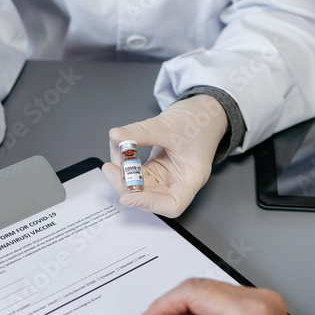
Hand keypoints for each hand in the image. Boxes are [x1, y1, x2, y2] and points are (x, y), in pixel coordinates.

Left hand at [102, 95, 228, 217]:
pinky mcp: (157, 166)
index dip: (148, 203)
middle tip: (111, 168)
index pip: (172, 204)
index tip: (127, 196)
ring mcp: (166, 174)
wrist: (204, 110)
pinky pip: (137, 170)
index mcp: (191, 178)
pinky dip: (125, 159)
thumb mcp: (168, 125)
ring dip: (123, 171)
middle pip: (150, 196)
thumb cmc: (199, 121)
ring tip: (116, 149)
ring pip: (140, 184)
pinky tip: (120, 146)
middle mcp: (178, 181)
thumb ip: (140, 133)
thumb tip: (116, 136)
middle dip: (127, 185)